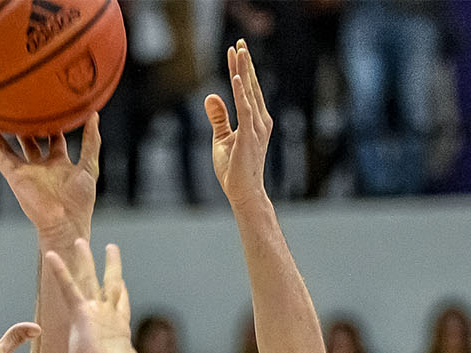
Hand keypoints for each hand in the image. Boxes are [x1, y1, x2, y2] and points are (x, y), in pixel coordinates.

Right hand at [0, 116, 99, 237]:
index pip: (55, 139)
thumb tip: (94, 114)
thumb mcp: (89, 165)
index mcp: (60, 164)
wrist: (65, 222)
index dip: (53, 124)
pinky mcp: (15, 176)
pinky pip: (1, 156)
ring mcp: (27, 171)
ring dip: (6, 131)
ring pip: (13, 146)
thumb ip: (91, 141)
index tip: (52, 106)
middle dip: (28, 124)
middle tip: (25, 104)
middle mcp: (42, 166)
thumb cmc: (80, 200)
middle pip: (32, 140)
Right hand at [42, 239, 177, 352]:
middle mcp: (105, 318)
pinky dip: (60, 271)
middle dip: (110, 266)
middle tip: (111, 246)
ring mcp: (92, 315)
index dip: (123, 290)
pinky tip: (51, 255)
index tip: (121, 278)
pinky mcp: (80, 315)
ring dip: (85, 260)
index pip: (122, 303)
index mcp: (119, 330)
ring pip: (88, 279)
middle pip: (109, 284)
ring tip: (80, 241)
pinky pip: (68, 287)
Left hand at [204, 41, 271, 208]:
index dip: (241, 69)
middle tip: (240, 41)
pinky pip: (245, 109)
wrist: (243, 192)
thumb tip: (211, 95)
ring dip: (244, 71)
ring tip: (239, 51)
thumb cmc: (234, 169)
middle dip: (245, 63)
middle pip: (251, 85)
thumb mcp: (222, 138)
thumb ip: (218, 117)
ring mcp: (256, 128)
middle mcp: (260, 120)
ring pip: (249, 92)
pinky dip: (241, 93)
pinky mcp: (248, 136)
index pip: (247, 89)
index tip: (236, 50)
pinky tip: (237, 78)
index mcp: (254, 120)